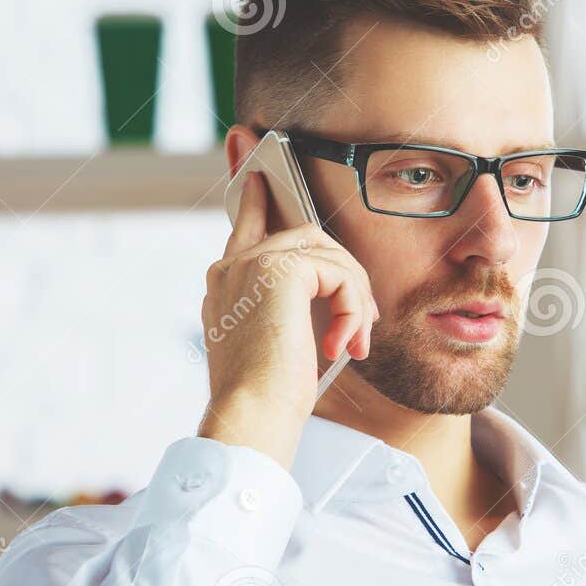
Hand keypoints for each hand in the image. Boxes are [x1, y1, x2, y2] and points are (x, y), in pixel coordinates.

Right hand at [197, 172, 377, 468]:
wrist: (252, 417)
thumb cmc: (268, 398)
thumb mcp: (280, 344)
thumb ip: (293, 308)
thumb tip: (336, 288)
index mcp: (224, 285)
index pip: (246, 226)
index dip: (256, 199)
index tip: (257, 169)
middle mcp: (231, 268)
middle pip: (305, 236)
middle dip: (344, 273)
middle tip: (362, 320)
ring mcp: (253, 264)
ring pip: (328, 254)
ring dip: (354, 299)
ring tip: (353, 343)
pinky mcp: (280, 270)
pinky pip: (339, 272)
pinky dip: (353, 309)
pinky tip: (344, 345)